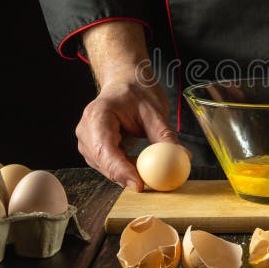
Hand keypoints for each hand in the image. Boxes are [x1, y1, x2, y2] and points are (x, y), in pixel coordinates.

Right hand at [75, 21, 178, 190]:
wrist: (125, 83)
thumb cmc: (137, 92)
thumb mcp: (155, 111)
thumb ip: (165, 136)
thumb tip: (182, 158)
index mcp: (98, 114)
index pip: (105, 148)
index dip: (120, 169)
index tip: (139, 184)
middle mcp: (86, 129)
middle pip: (103, 162)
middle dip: (126, 175)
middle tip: (153, 182)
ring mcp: (86, 141)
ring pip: (105, 168)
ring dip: (127, 172)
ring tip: (148, 162)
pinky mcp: (93, 149)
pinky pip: (108, 166)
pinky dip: (124, 168)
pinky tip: (139, 161)